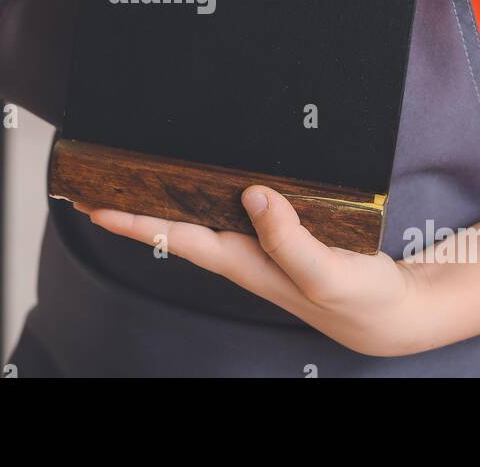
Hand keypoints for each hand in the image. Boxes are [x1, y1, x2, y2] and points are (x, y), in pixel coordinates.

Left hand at [80, 186, 428, 356]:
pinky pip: (234, 201)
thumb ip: (288, 238)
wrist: (386, 311)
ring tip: (130, 167)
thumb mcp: (323, 273)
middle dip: (134, 202)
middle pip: (176, 220)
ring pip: (201, 210)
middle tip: (92, 178)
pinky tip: (203, 170)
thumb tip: (253, 194)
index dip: (133, 221)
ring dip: (166, 191)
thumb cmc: (355, 297)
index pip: (174, 235)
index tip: (93, 205)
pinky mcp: (280, 228)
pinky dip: (211, 185)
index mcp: (242, 260)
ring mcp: (259, 239)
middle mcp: (241, 249)